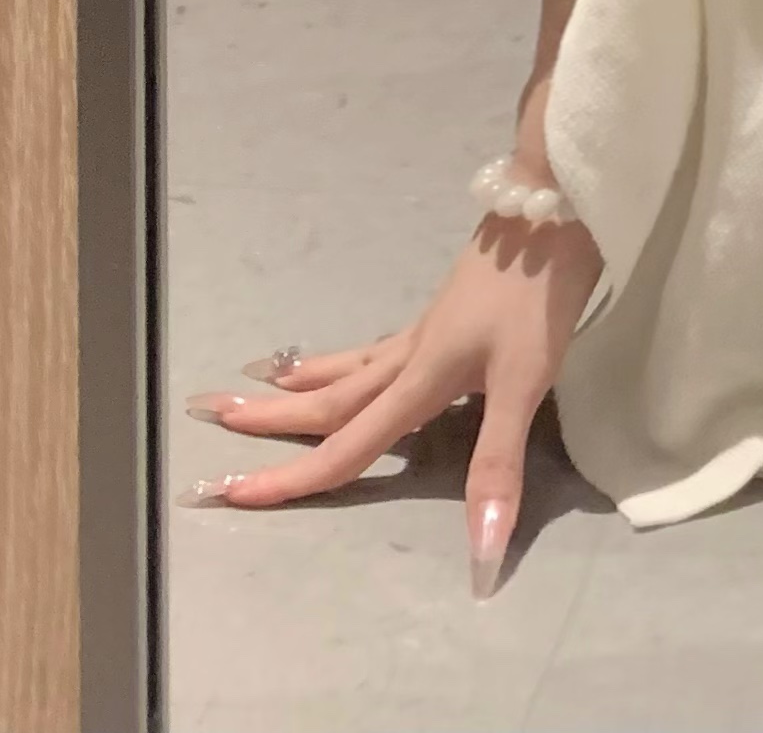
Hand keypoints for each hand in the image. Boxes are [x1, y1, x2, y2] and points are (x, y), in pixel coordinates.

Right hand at [181, 205, 600, 595]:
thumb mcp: (525, 383)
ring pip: (347, 369)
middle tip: (212, 421)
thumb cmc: (536, 296)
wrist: (550, 205)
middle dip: (272, 420)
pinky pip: (375, 350)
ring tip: (256, 384)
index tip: (233, 492)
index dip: (293, 477)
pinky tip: (351, 362)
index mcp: (418, 381)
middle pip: (330, 400)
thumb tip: (480, 556)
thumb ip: (496, 465)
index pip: (346, 446)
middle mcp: (408, 357)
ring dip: (300, 385)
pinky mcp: (443, 314)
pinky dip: (343, 362)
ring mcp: (424, 331)